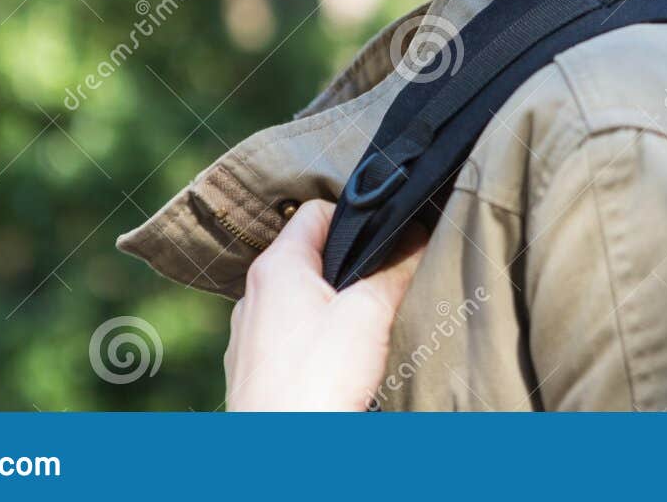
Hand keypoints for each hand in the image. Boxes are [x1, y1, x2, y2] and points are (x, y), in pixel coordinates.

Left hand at [224, 198, 424, 410]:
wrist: (281, 455)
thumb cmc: (315, 382)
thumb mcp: (369, 313)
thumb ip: (395, 268)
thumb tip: (417, 236)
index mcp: (275, 266)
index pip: (317, 211)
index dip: (357, 219)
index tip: (385, 239)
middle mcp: (253, 294)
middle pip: (311, 258)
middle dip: (350, 270)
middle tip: (383, 287)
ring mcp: (249, 334)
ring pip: (301, 301)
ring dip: (333, 309)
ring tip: (364, 331)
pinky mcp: (254, 370)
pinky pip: (290, 338)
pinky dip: (316, 342)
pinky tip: (338, 364)